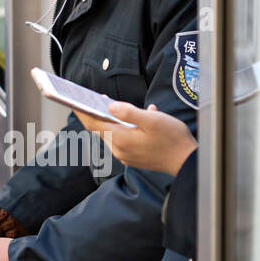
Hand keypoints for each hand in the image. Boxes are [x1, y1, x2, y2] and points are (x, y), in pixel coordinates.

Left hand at [73, 102, 196, 176]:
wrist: (186, 162)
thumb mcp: (153, 120)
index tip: (73, 101)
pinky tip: (141, 117)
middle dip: (95, 113)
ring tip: (116, 105)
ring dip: (113, 120)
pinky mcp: (134, 157)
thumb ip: (129, 112)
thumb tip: (110, 106)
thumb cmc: (172, 139)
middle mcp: (119, 149)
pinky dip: (126, 127)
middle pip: (101, 129)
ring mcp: (126, 155)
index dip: (82, 111)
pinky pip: (124, 139)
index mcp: (121, 139)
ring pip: (113, 134)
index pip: (93, 124)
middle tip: (91, 98)